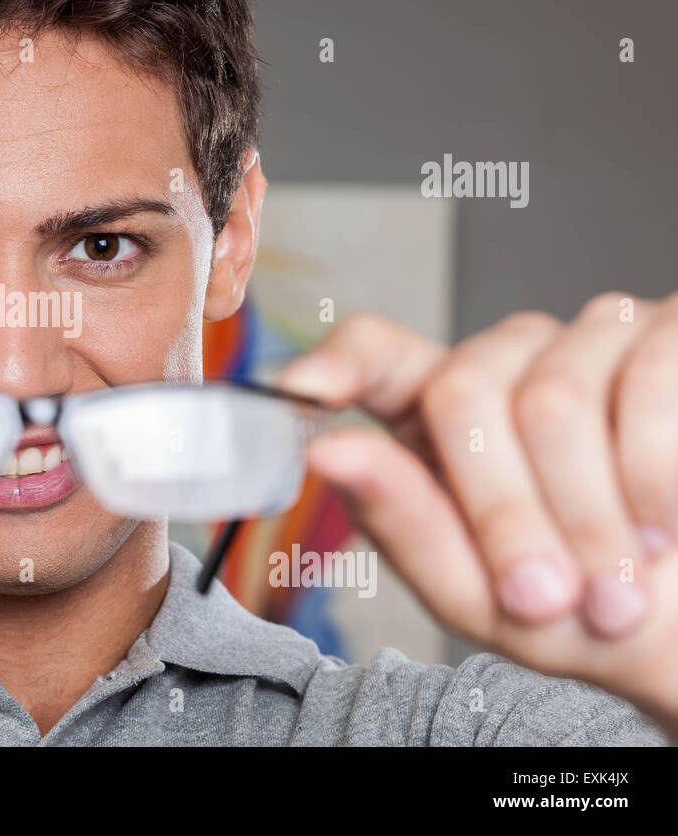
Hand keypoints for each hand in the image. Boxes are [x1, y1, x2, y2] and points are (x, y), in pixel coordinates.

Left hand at [276, 290, 677, 736]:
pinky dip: (656, 481)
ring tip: (615, 590)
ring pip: (554, 399)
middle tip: (543, 600)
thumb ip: (402, 521)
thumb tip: (326, 450)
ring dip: (588, 518)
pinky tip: (665, 529)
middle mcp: (509, 360)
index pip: (377, 353)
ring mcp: (590, 339)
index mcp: (440, 413)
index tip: (304, 391)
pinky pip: (647, 384)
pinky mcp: (669, 334)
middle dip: (503, 512)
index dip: (337, 362)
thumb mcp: (476, 592)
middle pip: (463, 389)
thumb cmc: (578, 611)